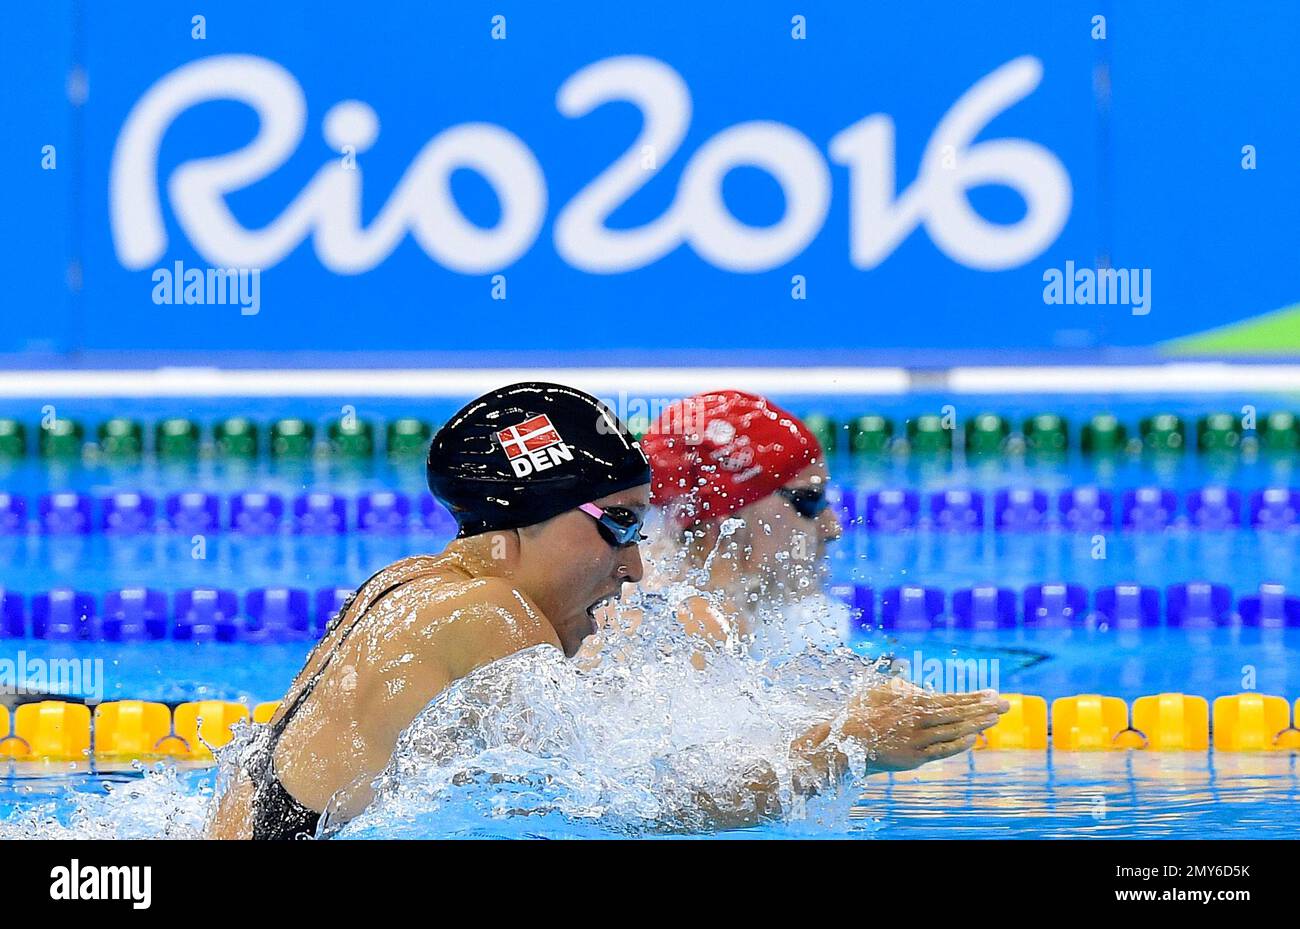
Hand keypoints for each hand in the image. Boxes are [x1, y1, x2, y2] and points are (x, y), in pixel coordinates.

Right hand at [839, 683, 1008, 772]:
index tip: (992, 693)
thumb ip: (902, 689)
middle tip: (1005, 703)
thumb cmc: (858, 714)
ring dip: (976, 724)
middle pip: (957, 712)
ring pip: (953, 730)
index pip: (950, 698)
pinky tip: (974, 740)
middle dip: (983, 707)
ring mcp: (916, 739)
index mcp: (910, 700)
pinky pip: (941, 751)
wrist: (843, 742)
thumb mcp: (877, 691)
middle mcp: (916, 719)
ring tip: (995, 718)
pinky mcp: (913, 757)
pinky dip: (959, 745)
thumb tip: (921, 689)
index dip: (973, 696)